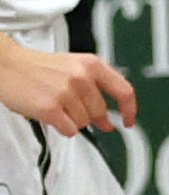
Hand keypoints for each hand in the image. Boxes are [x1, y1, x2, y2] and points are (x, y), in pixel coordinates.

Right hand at [0, 37, 130, 132]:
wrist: (5, 64)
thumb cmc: (37, 66)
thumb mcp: (73, 66)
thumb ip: (95, 87)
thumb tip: (110, 118)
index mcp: (91, 64)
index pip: (124, 91)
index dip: (130, 110)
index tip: (129, 121)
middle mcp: (82, 77)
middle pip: (100, 112)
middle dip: (89, 116)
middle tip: (73, 109)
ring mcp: (66, 93)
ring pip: (84, 123)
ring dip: (71, 119)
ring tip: (56, 104)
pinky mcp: (51, 108)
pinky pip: (70, 130)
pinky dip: (62, 127)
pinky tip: (52, 114)